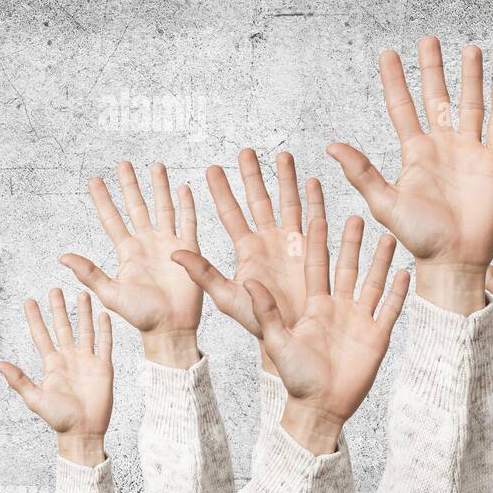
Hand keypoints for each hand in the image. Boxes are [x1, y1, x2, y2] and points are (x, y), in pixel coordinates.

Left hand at [0, 290, 112, 466]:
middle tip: (55, 289)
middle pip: (63, 327)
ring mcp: (87, 361)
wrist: (84, 430)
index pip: (41, 336)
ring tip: (83, 294)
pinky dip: (105, 329)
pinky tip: (104, 315)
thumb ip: (18, 379)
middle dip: (59, 309)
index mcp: (52, 365)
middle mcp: (69, 359)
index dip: (35, 319)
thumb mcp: (34, 398)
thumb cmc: (58, 418)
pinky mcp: (104, 366)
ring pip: (85, 330)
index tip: (29, 301)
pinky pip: (105, 343)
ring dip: (83, 313)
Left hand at [61, 162, 201, 367]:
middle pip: (137, 207)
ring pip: (163, 209)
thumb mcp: (111, 294)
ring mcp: (169, 245)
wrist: (171, 327)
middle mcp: (147, 244)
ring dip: (159, 187)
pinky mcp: (189, 251)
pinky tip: (183, 188)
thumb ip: (90, 273)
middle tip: (123, 163)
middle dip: (130, 185)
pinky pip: (188, 222)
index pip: (112, 219)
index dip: (103, 199)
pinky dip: (186, 205)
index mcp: (127, 252)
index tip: (94, 180)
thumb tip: (63, 256)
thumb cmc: (141, 316)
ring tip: (156, 166)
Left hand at [172, 150, 321, 376]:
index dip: (222, 191)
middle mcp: (270, 244)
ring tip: (286, 157)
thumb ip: (203, 274)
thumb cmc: (258, 328)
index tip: (212, 166)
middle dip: (255, 176)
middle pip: (261, 201)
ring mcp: (294, 247)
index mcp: (247, 252)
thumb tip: (175, 252)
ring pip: (290, 205)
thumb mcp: (227, 299)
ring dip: (288, 182)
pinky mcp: (316, 254)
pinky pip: (317, 223)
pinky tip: (315, 184)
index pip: (231, 214)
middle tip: (248, 151)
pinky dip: (317, 203)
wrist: (293, 341)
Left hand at [247, 215, 409, 455]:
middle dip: (352, 243)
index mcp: (313, 306)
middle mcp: (337, 308)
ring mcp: (359, 320)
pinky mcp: (377, 335)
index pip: (316, 266)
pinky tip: (406, 273)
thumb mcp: (277, 340)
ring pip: (372, 283)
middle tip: (358, 215)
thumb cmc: (295, 377)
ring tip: (389, 237)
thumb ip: (265, 311)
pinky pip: (390, 309)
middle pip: (346, 267)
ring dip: (380, 261)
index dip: (317, 241)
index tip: (318, 215)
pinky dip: (398, 292)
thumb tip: (248, 280)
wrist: (321, 406)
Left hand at [328, 39, 492, 314]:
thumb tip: (332, 145)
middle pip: (436, 98)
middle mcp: (442, 147)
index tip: (387, 53)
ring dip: (470, 78)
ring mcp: (469, 153)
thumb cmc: (418, 239)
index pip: (402, 107)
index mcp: (415, 153)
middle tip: (428, 40)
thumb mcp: (385, 204)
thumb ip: (362, 173)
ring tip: (469, 50)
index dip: (395, 80)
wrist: (455, 261)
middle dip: (433, 69)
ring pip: (471, 105)